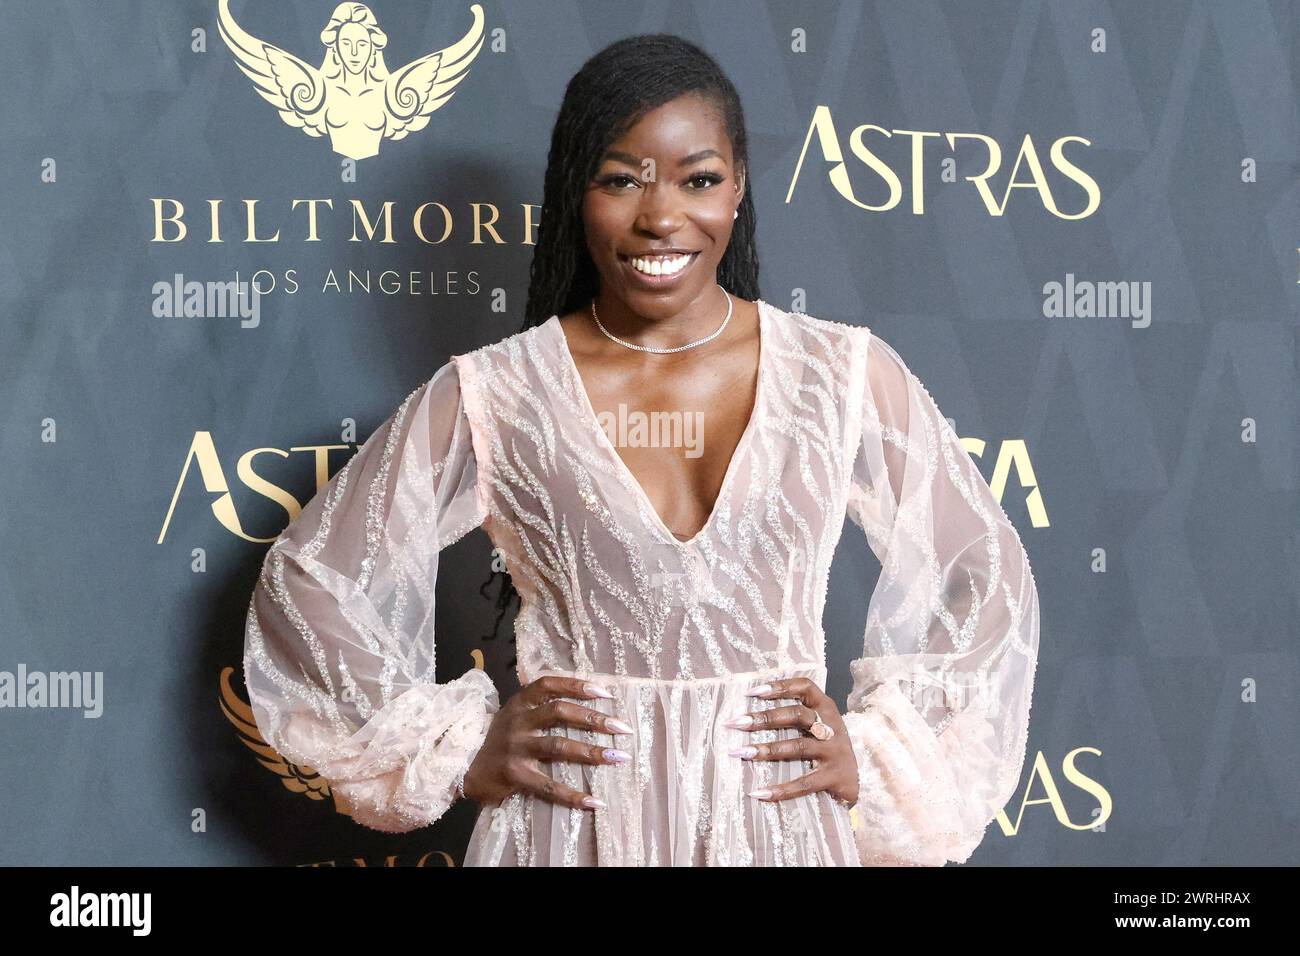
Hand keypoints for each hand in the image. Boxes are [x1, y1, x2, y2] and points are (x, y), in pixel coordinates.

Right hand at [460, 675, 631, 810]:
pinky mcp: (514, 775)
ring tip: (618, 757)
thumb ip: (539, 705)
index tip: (605, 692)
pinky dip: (573, 796)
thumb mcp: (513, 714)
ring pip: (559, 746)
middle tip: (622, 728)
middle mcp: (517, 722)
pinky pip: (548, 786)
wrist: (462, 768)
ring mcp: (515, 748)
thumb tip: (585, 697)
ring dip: (592, 752)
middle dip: (594, 719)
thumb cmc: (498, 739)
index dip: (577, 685)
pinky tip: (594, 802)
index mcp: (519, 703)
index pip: (549, 685)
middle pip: (559, 712)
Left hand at [724, 676, 860, 805]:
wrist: (858, 780)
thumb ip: (795, 716)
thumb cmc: (827, 747)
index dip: (780, 687)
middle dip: (764, 718)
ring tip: (740, 752)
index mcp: (826, 708)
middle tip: (736, 723)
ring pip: (798, 747)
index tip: (753, 691)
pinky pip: (804, 783)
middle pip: (797, 715)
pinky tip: (758, 792)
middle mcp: (831, 727)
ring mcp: (834, 751)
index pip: (805, 687)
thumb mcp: (818, 725)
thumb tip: (749, 714)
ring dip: (767, 749)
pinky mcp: (834, 777)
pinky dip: (780, 789)